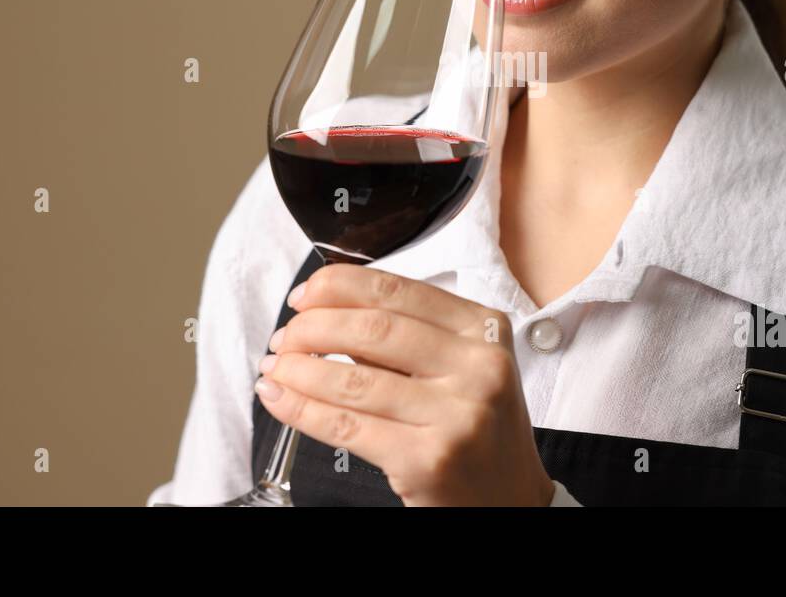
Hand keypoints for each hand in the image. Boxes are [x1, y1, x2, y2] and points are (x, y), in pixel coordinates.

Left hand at [254, 263, 554, 506]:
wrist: (509, 498)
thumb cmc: (477, 426)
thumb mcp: (461, 366)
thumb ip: (404, 338)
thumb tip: (322, 312)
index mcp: (483, 330)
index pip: (399, 292)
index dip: (340, 287)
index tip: (306, 295)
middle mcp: (478, 367)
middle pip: (373, 329)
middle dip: (313, 328)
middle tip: (285, 338)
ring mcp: (456, 414)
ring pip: (353, 380)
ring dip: (300, 370)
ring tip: (276, 367)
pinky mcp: (428, 459)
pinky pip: (347, 426)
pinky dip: (302, 409)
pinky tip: (281, 398)